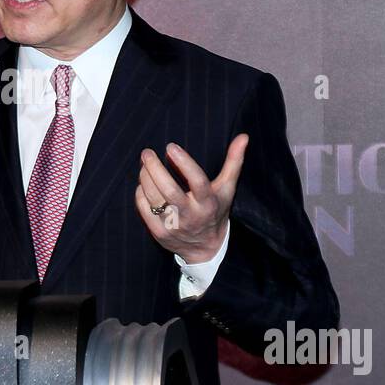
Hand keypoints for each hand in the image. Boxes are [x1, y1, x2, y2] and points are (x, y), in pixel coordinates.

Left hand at [134, 134, 247, 263]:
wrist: (206, 248)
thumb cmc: (216, 210)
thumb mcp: (227, 188)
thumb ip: (234, 162)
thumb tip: (243, 136)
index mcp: (209, 202)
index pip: (197, 181)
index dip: (184, 163)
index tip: (171, 146)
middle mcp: (192, 215)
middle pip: (169, 190)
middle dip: (155, 168)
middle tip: (147, 152)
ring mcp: (175, 226)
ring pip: (154, 198)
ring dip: (145, 178)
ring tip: (145, 164)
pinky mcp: (160, 233)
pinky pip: (145, 210)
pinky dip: (141, 194)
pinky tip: (143, 183)